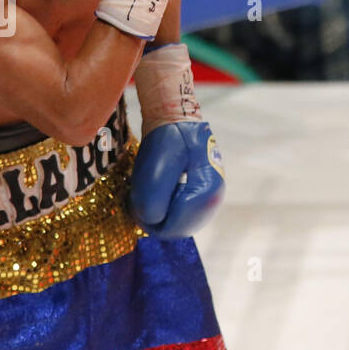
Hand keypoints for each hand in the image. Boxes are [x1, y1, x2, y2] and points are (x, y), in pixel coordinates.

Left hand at [129, 43, 224, 236]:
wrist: (177, 120)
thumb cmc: (167, 138)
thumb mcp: (156, 166)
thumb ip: (153, 198)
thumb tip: (151, 220)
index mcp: (206, 191)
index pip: (176, 224)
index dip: (152, 222)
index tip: (135, 208)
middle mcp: (214, 199)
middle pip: (180, 228)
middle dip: (156, 221)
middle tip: (137, 204)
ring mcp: (211, 199)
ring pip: (181, 223)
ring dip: (161, 216)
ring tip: (145, 197)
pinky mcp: (203, 196)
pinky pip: (183, 215)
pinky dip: (167, 210)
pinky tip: (156, 195)